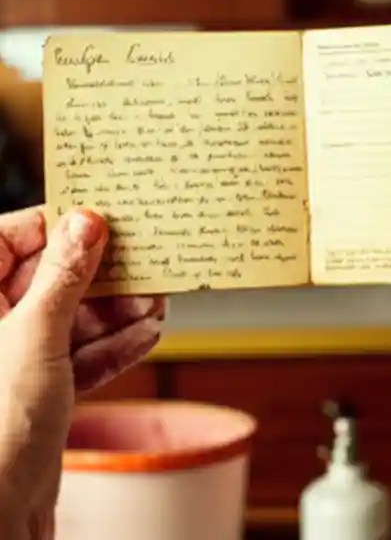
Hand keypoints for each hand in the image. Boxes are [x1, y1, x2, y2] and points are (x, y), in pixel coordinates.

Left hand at [0, 208, 165, 537]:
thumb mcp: (35, 336)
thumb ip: (62, 276)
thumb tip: (85, 223)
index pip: (10, 239)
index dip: (57, 227)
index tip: (103, 218)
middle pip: (47, 279)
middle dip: (99, 275)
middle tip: (144, 262)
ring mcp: (12, 361)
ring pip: (68, 319)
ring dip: (115, 311)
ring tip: (156, 304)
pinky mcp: (38, 392)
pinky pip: (78, 356)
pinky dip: (113, 346)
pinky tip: (146, 335)